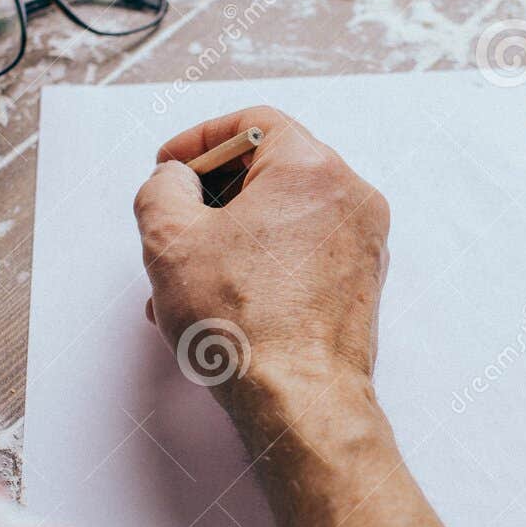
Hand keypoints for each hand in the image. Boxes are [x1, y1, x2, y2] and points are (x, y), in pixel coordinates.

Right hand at [132, 107, 390, 449]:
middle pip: (270, 170)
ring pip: (283, 218)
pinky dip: (262, 264)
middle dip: (211, 198)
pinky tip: (220, 304)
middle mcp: (351, 197)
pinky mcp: (362, 283)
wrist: (301, 402)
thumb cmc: (244, 324)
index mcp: (312, 168)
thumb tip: (175, 182)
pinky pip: (303, 253)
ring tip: (184, 282)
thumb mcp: (169, 240)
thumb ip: (162, 188)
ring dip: (229, 239)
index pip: (252, 124)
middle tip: (173, 224)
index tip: (169, 168)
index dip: (200, 140)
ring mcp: (364, 242)